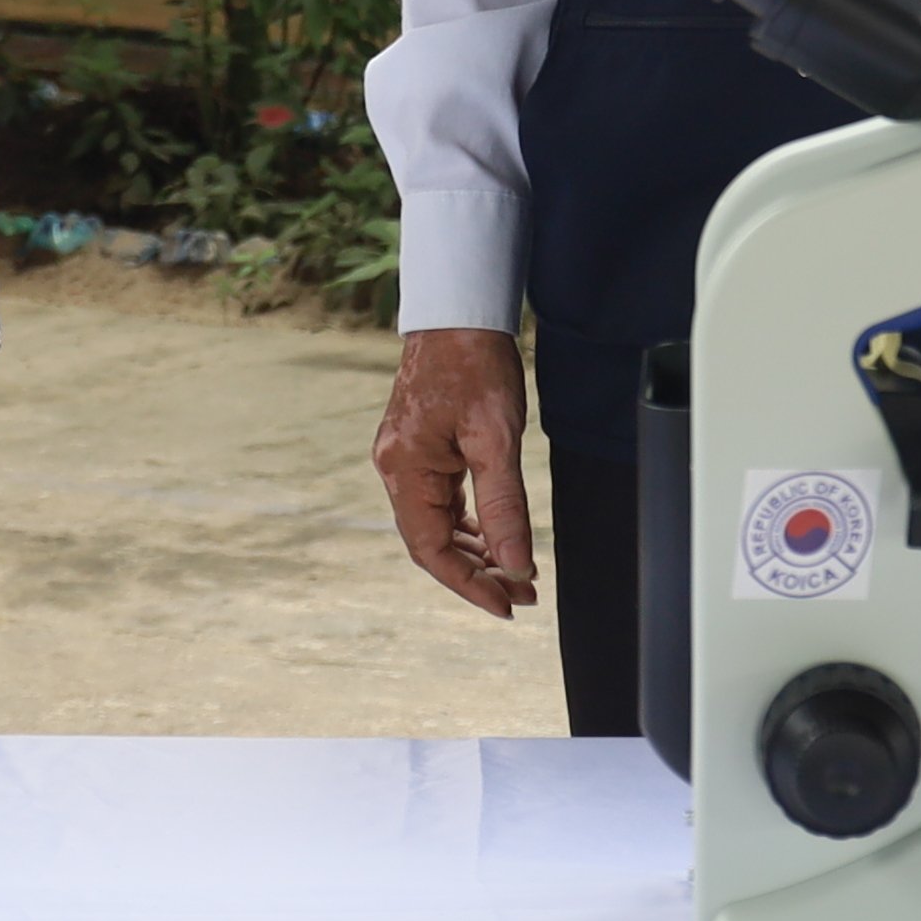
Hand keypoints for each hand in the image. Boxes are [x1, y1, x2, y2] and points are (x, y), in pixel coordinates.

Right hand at [376, 326, 537, 618]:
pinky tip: (494, 537)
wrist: (459, 313)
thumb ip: (504, 507)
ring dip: (475, 552)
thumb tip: (516, 566)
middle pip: (431, 542)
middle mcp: (396, 468)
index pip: (431, 549)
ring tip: (516, 574)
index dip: (468, 585)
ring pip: (437, 524)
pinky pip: (441, 501)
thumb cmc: (476, 365)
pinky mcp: (420, 449)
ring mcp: (406, 459)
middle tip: (523, 594)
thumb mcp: (497, 439)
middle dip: (477, 573)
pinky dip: (468, 524)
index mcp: (404, 469)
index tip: (506, 606)